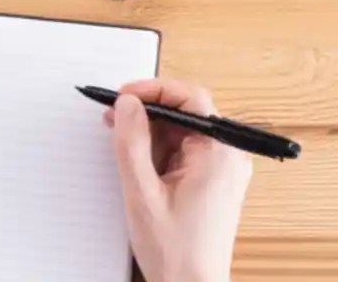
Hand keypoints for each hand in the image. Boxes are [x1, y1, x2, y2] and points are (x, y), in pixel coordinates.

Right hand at [105, 79, 253, 281]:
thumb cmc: (174, 250)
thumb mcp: (142, 192)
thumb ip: (132, 143)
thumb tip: (126, 104)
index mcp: (219, 155)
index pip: (191, 99)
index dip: (154, 89)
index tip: (123, 96)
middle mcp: (227, 157)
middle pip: (186, 113)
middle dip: (147, 111)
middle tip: (111, 118)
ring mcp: (221, 170)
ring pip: (182, 131)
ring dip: (149, 131)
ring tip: (119, 143)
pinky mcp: (211, 181)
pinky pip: (183, 150)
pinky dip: (157, 149)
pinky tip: (136, 162)